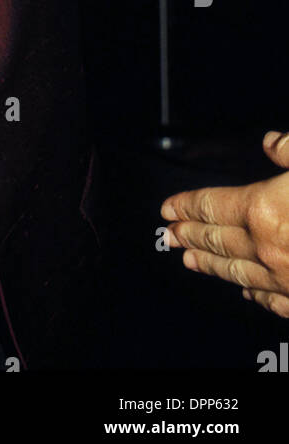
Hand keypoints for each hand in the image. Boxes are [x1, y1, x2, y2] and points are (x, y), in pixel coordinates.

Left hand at [161, 131, 288, 317]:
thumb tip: (272, 143)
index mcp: (265, 210)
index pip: (212, 206)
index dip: (187, 204)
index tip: (168, 208)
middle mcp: (270, 249)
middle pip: (217, 240)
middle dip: (190, 235)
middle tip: (169, 234)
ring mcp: (288, 281)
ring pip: (237, 273)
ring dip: (211, 265)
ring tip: (190, 261)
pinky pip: (271, 300)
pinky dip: (252, 294)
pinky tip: (245, 292)